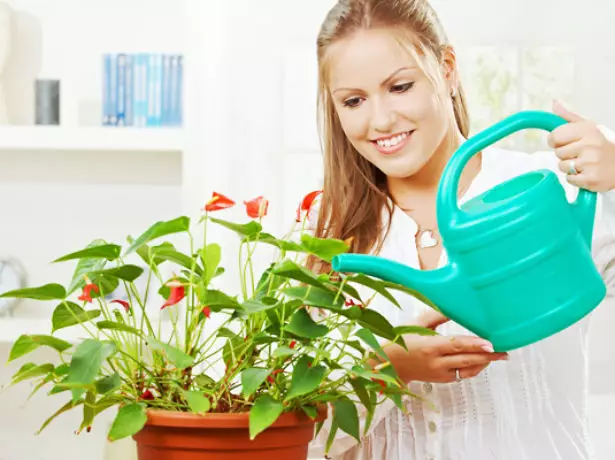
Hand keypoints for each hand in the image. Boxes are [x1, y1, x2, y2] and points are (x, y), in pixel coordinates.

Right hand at [382, 309, 507, 383]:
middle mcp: (436, 362)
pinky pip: (463, 375)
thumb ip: (436, 315)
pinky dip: (474, 368)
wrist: (390, 364)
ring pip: (468, 370)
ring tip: (498, 355)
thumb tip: (455, 306)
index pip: (457, 345)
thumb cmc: (402, 339)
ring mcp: (439, 373)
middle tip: (504, 351)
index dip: (475, 345)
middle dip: (488, 356)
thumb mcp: (417, 324)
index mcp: (429, 346)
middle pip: (467, 360)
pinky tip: (482, 360)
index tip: (491, 343)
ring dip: (484, 363)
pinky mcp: (442, 380)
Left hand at [548, 100, 614, 191]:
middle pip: (558, 153)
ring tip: (585, 163)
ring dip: (570, 167)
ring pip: (562, 166)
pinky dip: (576, 179)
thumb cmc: (603, 146)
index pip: (555, 136)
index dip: (555, 141)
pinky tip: (588, 172)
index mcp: (588, 130)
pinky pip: (569, 179)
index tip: (562, 142)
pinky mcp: (591, 179)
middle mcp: (590, 144)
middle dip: (565, 154)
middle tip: (580, 153)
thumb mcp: (590, 127)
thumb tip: (554, 103)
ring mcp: (591, 162)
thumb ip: (569, 117)